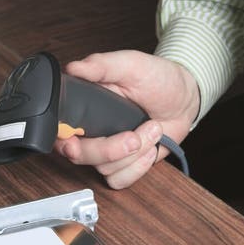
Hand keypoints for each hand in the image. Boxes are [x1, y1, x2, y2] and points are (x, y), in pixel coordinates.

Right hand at [54, 50, 199, 188]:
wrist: (184, 97)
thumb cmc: (158, 77)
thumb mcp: (131, 64)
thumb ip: (102, 65)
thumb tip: (74, 67)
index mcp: (85, 103)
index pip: (59, 128)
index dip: (64, 139)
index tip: (77, 141)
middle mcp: (92, 128)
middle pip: (80, 155)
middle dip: (110, 149)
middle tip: (134, 136)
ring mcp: (107, 148)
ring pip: (103, 169)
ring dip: (134, 153)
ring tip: (152, 129)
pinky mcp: (122, 163)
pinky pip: (119, 180)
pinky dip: (138, 168)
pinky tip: (150, 148)